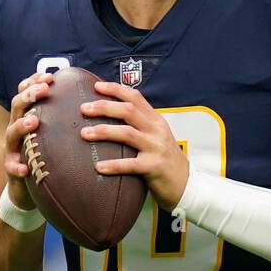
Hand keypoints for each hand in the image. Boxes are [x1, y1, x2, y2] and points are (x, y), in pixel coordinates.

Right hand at [3, 72, 54, 211]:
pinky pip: (11, 168)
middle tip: (44, 89)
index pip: (25, 93)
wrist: (28, 189)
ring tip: (33, 122)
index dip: (34, 82)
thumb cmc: (45, 155)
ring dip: (21, 126)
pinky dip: (17, 167)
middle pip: (17, 106)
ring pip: (11, 133)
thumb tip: (93, 98)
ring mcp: (12, 149)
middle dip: (29, 95)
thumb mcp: (53, 133)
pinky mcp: (12, 170)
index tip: (49, 76)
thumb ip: (64, 117)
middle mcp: (16, 130)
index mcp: (27, 117)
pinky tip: (25, 169)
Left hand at [79, 81, 190, 212]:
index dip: (115, 89)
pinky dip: (113, 165)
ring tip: (84, 133)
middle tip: (83, 109)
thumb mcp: (156, 136)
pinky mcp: (154, 167)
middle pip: (128, 111)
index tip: (96, 86)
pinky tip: (98, 166)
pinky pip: (130, 164)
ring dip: (103, 131)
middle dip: (104, 107)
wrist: (186, 184)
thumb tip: (110, 116)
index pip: (135, 97)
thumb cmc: (165, 159)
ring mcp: (156, 148)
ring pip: (127, 133)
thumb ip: (139, 125)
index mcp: (156, 120)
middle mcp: (156, 130)